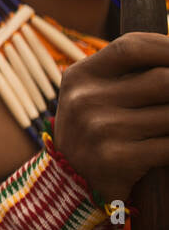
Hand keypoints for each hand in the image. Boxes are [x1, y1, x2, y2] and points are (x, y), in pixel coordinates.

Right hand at [53, 32, 168, 202]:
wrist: (71, 183)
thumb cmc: (96, 130)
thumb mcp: (95, 95)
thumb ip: (131, 75)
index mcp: (80, 76)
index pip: (131, 47)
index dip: (168, 47)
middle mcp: (86, 99)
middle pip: (163, 80)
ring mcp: (100, 129)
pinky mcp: (116, 158)